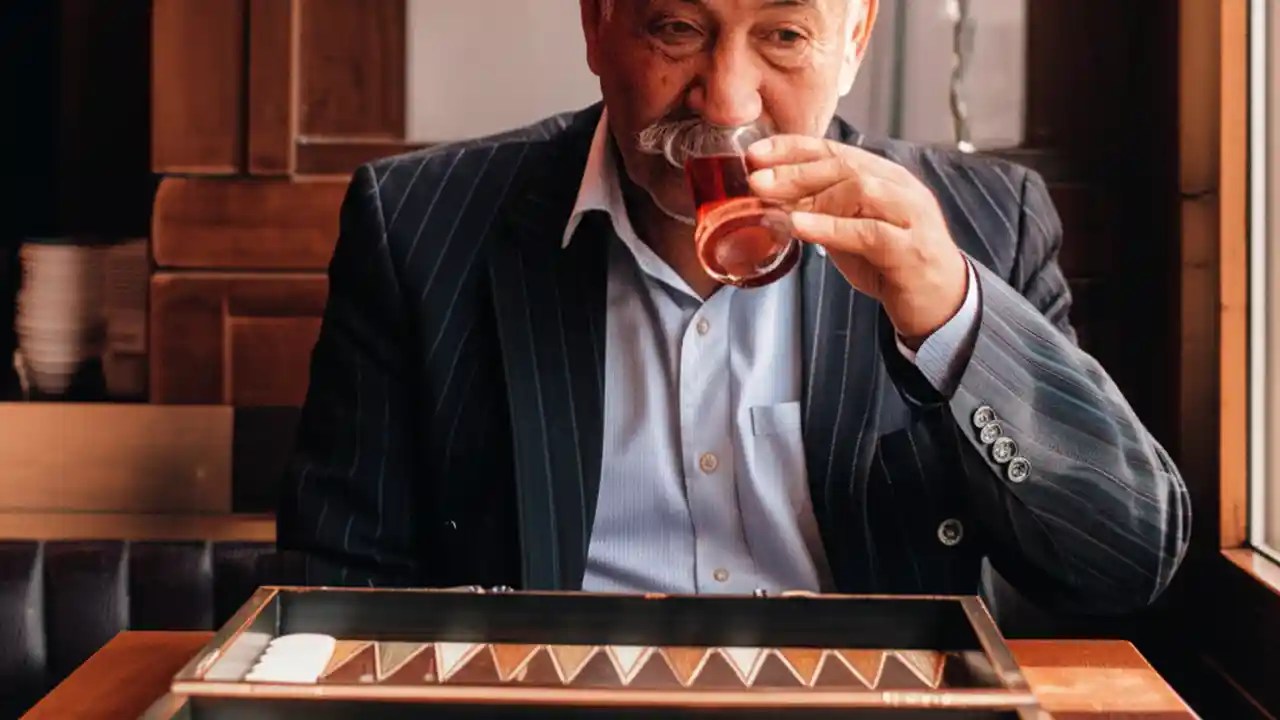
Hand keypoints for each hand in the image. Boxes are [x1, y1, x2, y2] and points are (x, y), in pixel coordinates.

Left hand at [746, 135, 968, 347]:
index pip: (834, 150)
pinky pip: (868, 231)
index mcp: (884, 176)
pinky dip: (831, 227)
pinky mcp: (912, 249)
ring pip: (859, 189)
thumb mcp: (848, 232)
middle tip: (756, 179)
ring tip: (773, 201)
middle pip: (843, 166)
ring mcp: (910, 216)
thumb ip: (821, 213)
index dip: (793, 148)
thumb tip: (774, 201)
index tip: (756, 152)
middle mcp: (900, 188)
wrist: (940, 302)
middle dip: (794, 170)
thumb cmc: (892, 264)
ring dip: (811, 194)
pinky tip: (801, 226)